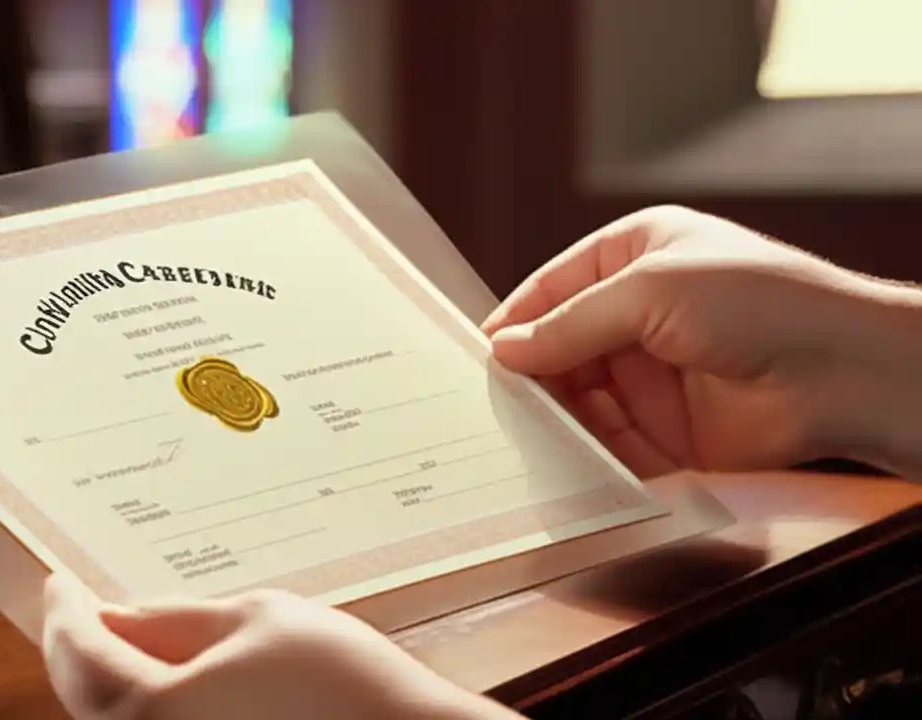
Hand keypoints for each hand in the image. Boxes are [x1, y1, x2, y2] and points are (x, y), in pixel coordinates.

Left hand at [41, 575, 519, 719]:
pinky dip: (142, 707)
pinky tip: (160, 679)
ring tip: (116, 635)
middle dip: (74, 648)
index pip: (82, 654)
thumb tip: (119, 615)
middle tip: (76, 606)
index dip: (67, 610)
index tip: (62, 581)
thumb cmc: (345, 685)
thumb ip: (176, 620)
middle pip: (85, 699)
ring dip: (105, 680)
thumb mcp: (258, 620)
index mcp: (155, 713)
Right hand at [482, 205, 921, 478]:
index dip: (514, 320)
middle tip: (489, 403)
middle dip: (527, 375)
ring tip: (516, 438)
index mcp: (633, 259)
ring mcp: (650, 374)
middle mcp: (637, 315)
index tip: (475, 354)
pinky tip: (558, 463)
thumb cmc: (760, 300)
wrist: (841, 373)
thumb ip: (571, 324)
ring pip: (577, 399)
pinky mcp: (665, 431)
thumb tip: (504, 349)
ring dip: (551, 418)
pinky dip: (582, 454)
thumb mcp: (649, 291)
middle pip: (558, 349)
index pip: (552, 289)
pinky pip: (607, 443)